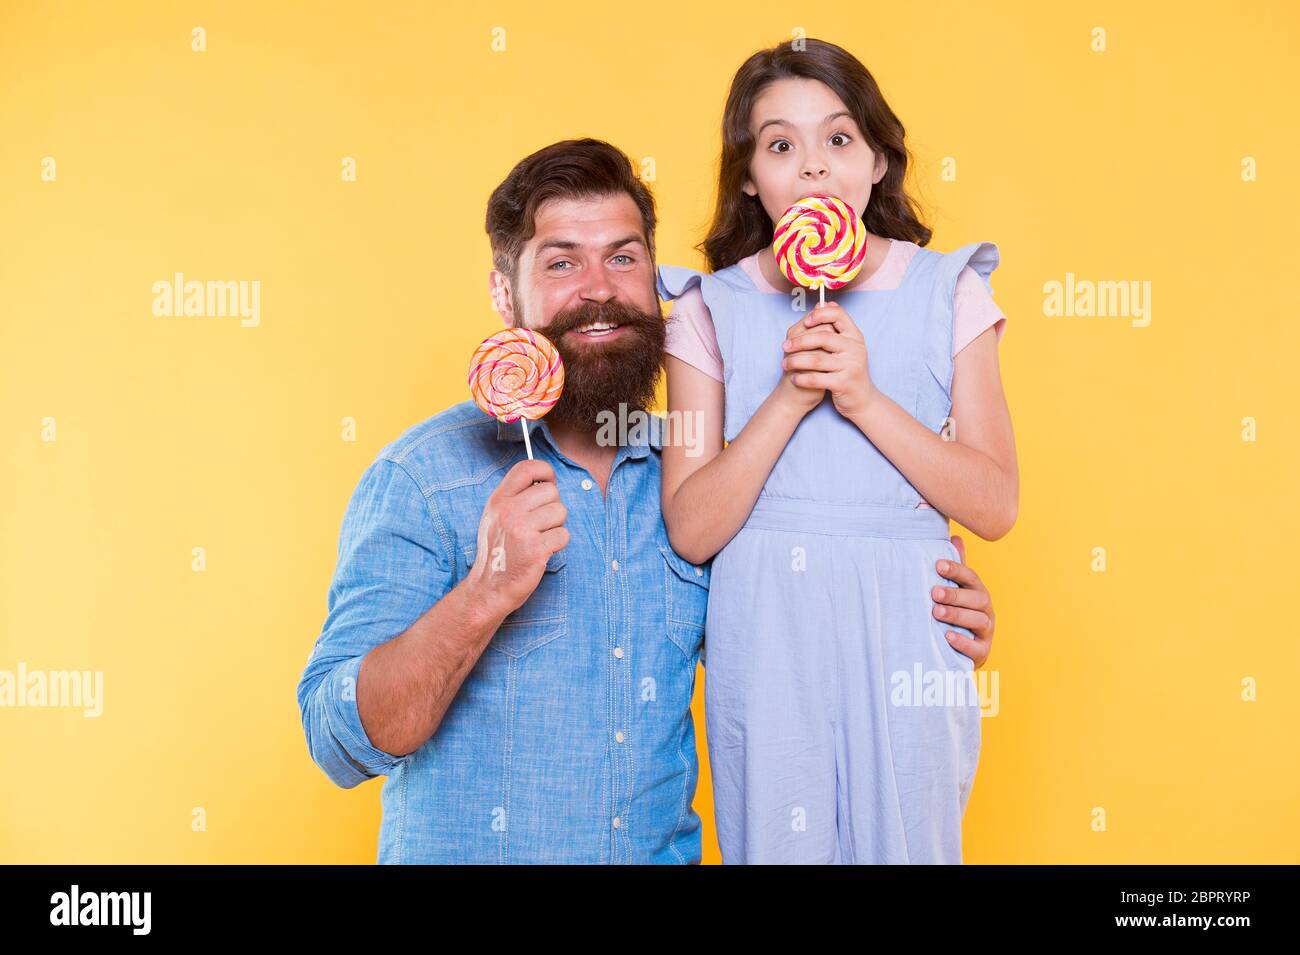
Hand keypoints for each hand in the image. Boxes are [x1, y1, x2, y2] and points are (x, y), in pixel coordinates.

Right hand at [471, 459, 568, 615]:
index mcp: (498, 500)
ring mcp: (522, 530)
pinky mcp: (536, 549)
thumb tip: (545, 481)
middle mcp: (509, 511)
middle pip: (551, 491)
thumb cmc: (497, 553)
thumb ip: (514, 497)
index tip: (548, 482)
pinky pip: (563, 534)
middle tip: (540, 524)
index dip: (545, 472)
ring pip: (560, 512)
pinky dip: (558, 543)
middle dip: (552, 507)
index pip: (527, 468)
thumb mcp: (495, 517)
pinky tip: (543, 551)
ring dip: (556, 526)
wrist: (489, 588)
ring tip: (540, 538)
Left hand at [780, 301, 879, 418]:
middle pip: (823, 337)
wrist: (861, 399)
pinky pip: (817, 379)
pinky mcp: (844, 384)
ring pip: (817, 359)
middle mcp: (855, 349)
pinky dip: (802, 378)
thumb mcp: (844, 346)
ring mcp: (851, 366)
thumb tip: (822, 304)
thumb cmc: (847, 369)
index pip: (839, 315)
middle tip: (785, 346)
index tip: (806, 322)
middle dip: (800, 341)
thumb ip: (833, 327)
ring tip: (784, 364)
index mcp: (855, 336)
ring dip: (796, 361)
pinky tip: (794, 378)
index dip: (820, 315)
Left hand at [931, 534, 994, 667]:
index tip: (938, 565)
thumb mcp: (955, 590)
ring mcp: (986, 632)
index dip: (956, 570)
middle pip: (978, 599)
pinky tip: (947, 637)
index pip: (971, 577)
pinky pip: (977, 648)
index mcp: (978, 592)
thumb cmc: (955, 612)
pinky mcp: (982, 652)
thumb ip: (955, 567)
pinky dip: (963, 642)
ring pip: (978, 621)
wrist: (960, 649)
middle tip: (934, 592)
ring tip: (936, 612)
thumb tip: (955, 536)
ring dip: (957, 615)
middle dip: (955, 594)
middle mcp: (985, 610)